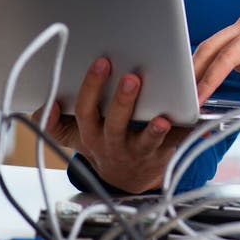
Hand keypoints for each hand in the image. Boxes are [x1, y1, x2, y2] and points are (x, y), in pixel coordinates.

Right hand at [38, 57, 189, 192]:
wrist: (126, 178)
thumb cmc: (102, 142)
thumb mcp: (75, 135)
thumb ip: (57, 121)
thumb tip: (45, 105)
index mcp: (91, 133)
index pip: (87, 109)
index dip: (92, 87)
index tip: (102, 61)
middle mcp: (113, 144)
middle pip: (115, 124)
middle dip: (123, 101)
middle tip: (132, 78)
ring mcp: (138, 152)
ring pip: (145, 142)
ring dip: (153, 131)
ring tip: (162, 119)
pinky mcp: (164, 155)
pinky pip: (177, 147)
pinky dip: (187, 138)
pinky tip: (195, 126)